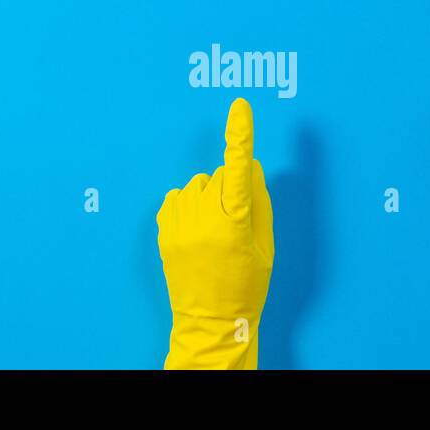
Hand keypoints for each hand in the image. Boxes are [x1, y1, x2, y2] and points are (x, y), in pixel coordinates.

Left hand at [157, 98, 273, 368]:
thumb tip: (250, 167)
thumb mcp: (265, 245)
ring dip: (209, 196)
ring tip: (215, 229)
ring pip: (198, 184)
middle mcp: (204, 219)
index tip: (240, 107)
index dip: (241, 135)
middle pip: (221, 175)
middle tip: (238, 221)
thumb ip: (259, 201)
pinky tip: (197, 230)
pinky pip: (177, 198)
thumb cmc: (246, 286)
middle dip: (233, 187)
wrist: (211, 321)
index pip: (240, 168)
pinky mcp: (164, 231)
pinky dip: (189, 206)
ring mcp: (179, 225)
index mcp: (235, 222)